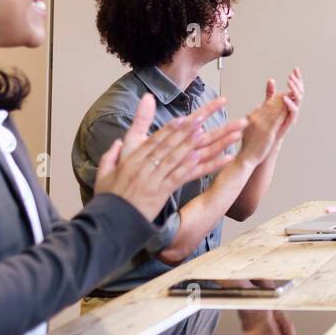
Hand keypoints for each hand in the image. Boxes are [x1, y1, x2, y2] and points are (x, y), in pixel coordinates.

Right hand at [94, 94, 247, 221]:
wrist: (108, 221)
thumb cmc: (109, 197)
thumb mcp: (106, 171)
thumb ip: (114, 153)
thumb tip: (118, 140)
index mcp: (135, 157)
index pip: (159, 136)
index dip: (176, 125)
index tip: (191, 114)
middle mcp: (148, 163)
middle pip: (177, 140)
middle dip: (198, 125)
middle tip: (216, 112)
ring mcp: (156, 177)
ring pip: (186, 155)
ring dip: (209, 143)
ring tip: (229, 133)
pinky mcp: (163, 191)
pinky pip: (186, 176)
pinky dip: (204, 166)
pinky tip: (221, 157)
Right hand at [238, 87, 285, 165]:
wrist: (245, 158)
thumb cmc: (248, 145)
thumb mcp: (248, 127)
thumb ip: (255, 116)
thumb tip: (260, 107)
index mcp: (251, 116)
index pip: (264, 104)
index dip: (274, 98)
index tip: (281, 95)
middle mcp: (255, 118)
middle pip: (270, 104)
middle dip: (280, 97)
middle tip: (288, 91)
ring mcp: (261, 124)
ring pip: (274, 109)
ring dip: (283, 102)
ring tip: (291, 96)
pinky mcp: (268, 132)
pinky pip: (277, 118)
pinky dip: (284, 111)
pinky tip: (289, 107)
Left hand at [273, 68, 303, 147]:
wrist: (266, 141)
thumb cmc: (268, 124)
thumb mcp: (268, 105)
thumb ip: (271, 94)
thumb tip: (271, 80)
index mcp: (289, 103)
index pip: (296, 88)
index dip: (297, 79)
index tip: (295, 69)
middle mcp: (293, 108)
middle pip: (300, 92)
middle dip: (298, 82)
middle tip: (293, 74)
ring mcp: (292, 115)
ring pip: (298, 100)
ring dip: (295, 90)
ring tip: (289, 81)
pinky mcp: (289, 122)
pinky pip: (292, 112)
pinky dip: (290, 103)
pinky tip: (284, 96)